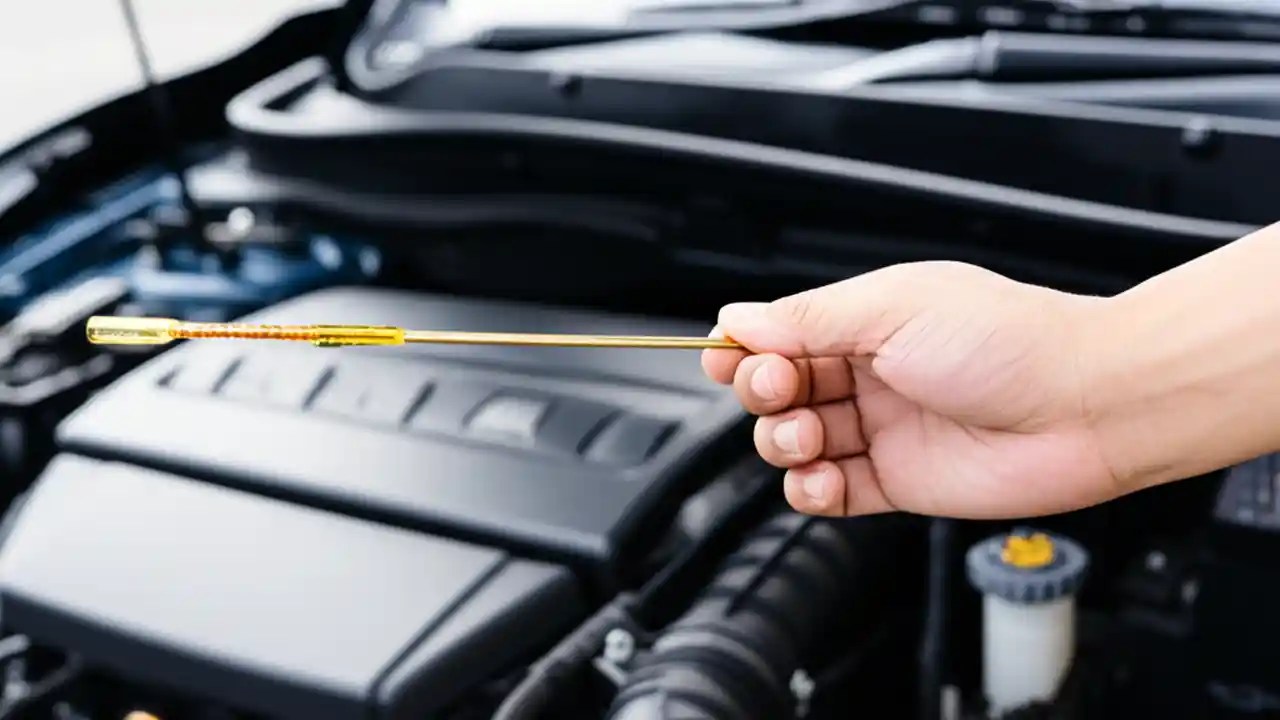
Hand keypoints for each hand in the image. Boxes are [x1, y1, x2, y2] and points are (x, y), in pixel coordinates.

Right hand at [702, 261, 1120, 518]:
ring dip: (781, 442)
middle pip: (779, 389)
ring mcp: (883, 429)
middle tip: (778, 388)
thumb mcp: (893, 308)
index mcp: (866, 321)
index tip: (725, 356)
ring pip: (796, 442)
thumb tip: (740, 317)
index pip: (781, 334)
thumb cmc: (1010, 341)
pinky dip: (810, 489)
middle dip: (762, 391)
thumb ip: (809, 318)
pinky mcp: (897, 482)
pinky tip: (821, 477)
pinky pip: (829, 492)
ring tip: (804, 436)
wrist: (1085, 406)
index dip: (746, 348)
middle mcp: (871, 374)